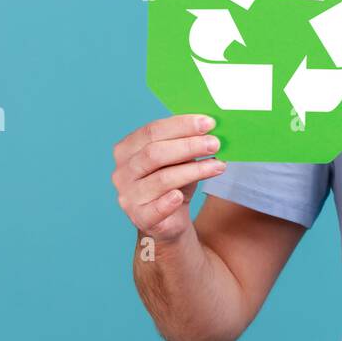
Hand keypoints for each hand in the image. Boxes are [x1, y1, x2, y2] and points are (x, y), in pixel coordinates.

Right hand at [111, 114, 225, 241]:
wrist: (169, 218)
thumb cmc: (173, 180)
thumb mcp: (179, 158)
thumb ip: (187, 142)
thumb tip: (209, 129)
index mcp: (127, 148)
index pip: (152, 131)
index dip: (181, 125)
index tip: (208, 123)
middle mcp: (122, 171)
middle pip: (154, 153)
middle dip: (189, 146)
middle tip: (215, 143)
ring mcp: (128, 195)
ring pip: (161, 179)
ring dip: (194, 170)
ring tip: (218, 165)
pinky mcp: (139, 217)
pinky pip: (155, 209)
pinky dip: (168, 202)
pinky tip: (180, 196)